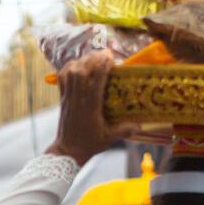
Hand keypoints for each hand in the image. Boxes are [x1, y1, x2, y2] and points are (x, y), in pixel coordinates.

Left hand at [46, 52, 135, 166]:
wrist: (67, 151)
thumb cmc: (89, 144)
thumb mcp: (109, 138)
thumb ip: (124, 130)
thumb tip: (141, 125)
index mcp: (90, 108)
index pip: (94, 82)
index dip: (101, 67)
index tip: (111, 57)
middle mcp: (77, 100)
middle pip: (80, 72)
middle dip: (92, 59)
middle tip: (105, 54)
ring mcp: (67, 98)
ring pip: (70, 73)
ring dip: (81, 61)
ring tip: (94, 57)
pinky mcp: (62, 98)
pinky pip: (62, 78)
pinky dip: (69, 67)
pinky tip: (79, 64)